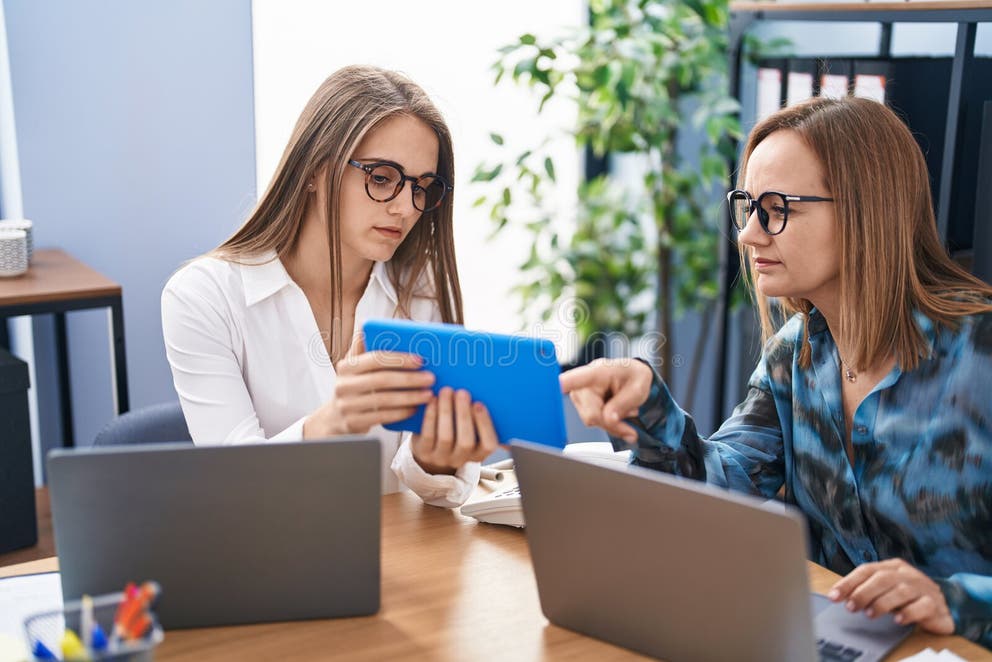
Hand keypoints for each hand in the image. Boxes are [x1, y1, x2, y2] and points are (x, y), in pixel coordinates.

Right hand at [304, 335, 434, 437]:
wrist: (334, 418)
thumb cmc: (353, 387)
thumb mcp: (354, 367)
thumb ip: (362, 348)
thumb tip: (367, 325)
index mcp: (347, 366)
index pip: (376, 358)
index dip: (400, 358)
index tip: (421, 360)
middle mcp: (344, 385)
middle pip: (382, 379)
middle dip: (410, 379)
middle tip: (430, 378)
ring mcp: (347, 405)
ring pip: (384, 400)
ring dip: (410, 397)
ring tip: (428, 394)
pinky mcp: (353, 423)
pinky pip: (382, 417)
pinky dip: (401, 413)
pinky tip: (415, 409)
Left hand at [411, 387, 498, 473]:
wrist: (429, 445)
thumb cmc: (455, 428)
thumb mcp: (469, 427)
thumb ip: (476, 415)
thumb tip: (480, 392)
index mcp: (479, 454)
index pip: (489, 445)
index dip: (485, 424)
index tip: (479, 403)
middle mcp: (461, 460)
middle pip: (466, 442)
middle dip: (464, 414)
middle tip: (462, 392)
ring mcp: (441, 458)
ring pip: (446, 437)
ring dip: (447, 412)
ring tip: (447, 391)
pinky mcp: (424, 453)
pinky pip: (428, 435)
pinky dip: (431, 415)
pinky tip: (433, 400)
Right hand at [559, 358, 652, 442]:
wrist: (632, 377)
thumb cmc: (633, 377)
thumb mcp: (638, 388)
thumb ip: (624, 404)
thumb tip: (608, 420)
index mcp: (598, 372)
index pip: (576, 379)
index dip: (564, 384)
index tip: (556, 386)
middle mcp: (583, 383)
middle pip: (591, 415)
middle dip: (612, 424)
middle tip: (629, 427)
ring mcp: (579, 395)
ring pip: (591, 421)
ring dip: (611, 423)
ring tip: (624, 410)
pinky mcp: (580, 405)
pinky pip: (592, 422)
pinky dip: (607, 424)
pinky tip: (615, 414)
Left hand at [828, 558, 953, 633]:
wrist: (946, 605)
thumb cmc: (909, 597)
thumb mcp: (887, 590)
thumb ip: (868, 589)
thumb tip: (840, 596)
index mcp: (892, 566)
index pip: (866, 570)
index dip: (848, 582)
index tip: (834, 596)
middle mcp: (907, 574)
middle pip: (882, 578)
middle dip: (863, 593)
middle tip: (851, 607)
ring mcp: (923, 587)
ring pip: (900, 591)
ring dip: (883, 603)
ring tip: (870, 615)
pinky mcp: (935, 604)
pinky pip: (921, 606)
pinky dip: (908, 613)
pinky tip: (898, 620)